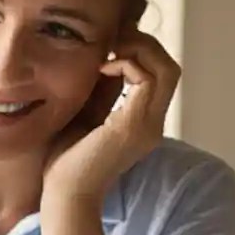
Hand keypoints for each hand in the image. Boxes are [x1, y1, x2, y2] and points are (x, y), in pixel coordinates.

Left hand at [43, 30, 180, 208]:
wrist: (64, 195)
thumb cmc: (66, 162)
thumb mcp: (86, 115)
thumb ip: (102, 91)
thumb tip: (107, 59)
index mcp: (143, 122)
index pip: (161, 76)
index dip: (142, 52)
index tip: (111, 45)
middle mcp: (153, 124)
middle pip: (171, 68)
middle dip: (144, 44)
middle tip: (113, 39)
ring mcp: (148, 125)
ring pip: (167, 69)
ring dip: (138, 50)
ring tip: (109, 50)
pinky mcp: (134, 126)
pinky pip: (147, 78)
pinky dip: (127, 63)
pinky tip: (101, 67)